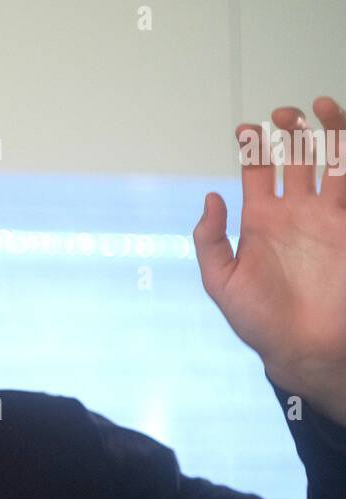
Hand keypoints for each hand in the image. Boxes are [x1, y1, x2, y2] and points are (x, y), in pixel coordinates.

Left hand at [193, 97, 345, 425]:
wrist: (304, 346)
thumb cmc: (259, 320)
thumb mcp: (220, 281)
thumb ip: (210, 239)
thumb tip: (210, 198)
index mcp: (260, 221)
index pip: (256, 173)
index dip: (251, 149)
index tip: (245, 128)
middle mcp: (294, 213)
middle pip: (294, 160)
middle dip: (288, 133)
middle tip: (281, 115)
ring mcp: (326, 217)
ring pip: (328, 163)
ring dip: (323, 134)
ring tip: (314, 108)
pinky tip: (341, 138)